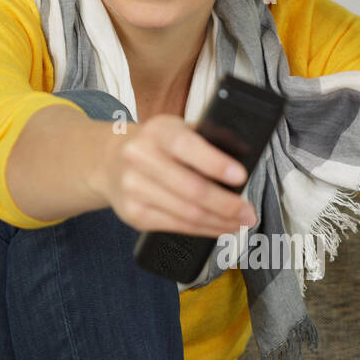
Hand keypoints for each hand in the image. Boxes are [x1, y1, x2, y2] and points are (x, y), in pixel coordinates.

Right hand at [91, 115, 258, 235]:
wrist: (109, 160)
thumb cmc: (156, 146)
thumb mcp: (176, 129)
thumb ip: (204, 141)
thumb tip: (243, 162)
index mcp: (157, 131)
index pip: (187, 146)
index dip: (215, 163)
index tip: (241, 177)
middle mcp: (140, 158)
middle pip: (191, 189)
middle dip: (226, 205)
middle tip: (249, 212)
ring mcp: (133, 188)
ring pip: (186, 213)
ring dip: (220, 222)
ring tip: (240, 222)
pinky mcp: (133, 214)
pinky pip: (176, 226)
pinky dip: (204, 230)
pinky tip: (219, 228)